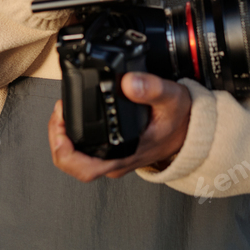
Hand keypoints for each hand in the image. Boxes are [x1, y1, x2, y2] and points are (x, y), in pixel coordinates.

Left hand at [48, 72, 190, 181]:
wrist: (192, 130)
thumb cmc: (181, 119)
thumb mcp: (171, 98)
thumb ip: (152, 88)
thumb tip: (128, 83)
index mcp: (124, 155)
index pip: (81, 166)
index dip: (62, 144)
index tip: (61, 119)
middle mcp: (115, 162)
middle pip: (71, 163)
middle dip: (57, 137)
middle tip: (59, 112)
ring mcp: (112, 160)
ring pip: (75, 159)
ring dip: (63, 136)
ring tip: (62, 113)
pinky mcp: (112, 152)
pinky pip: (83, 151)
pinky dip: (73, 135)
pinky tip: (73, 118)